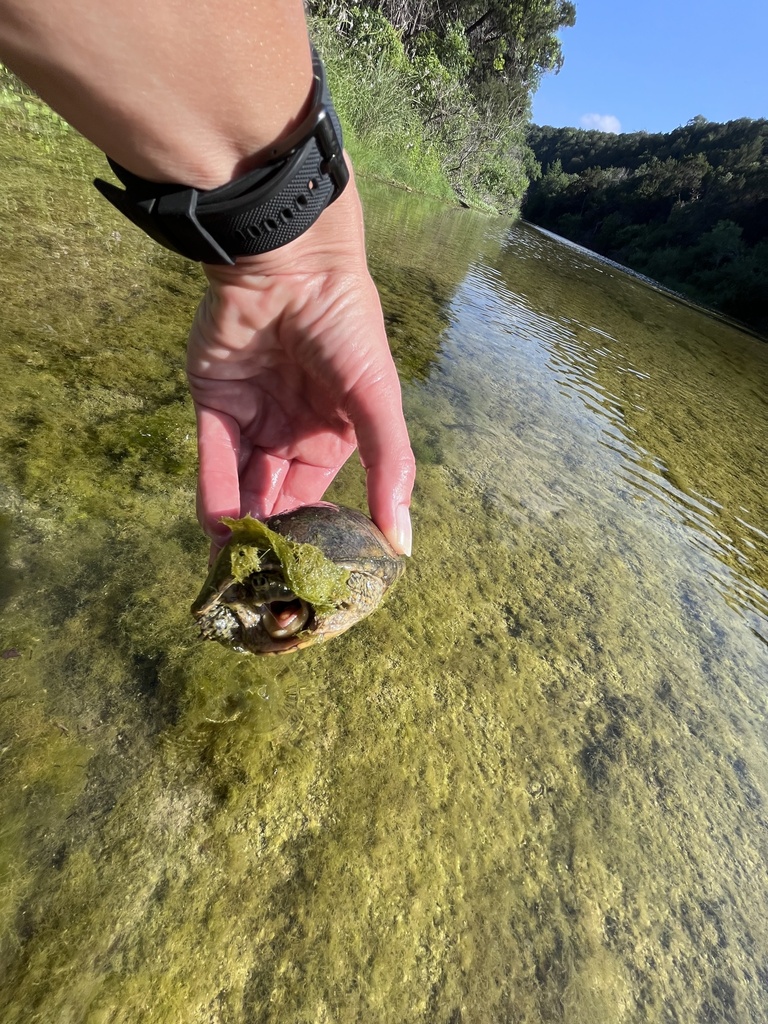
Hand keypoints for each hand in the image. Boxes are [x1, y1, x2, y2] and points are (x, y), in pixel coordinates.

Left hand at [186, 176, 414, 555]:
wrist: (290, 262)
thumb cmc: (346, 327)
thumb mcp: (377, 400)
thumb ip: (390, 468)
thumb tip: (403, 542)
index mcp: (335, 434)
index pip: (319, 496)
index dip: (313, 533)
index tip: (308, 574)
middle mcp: (292, 430)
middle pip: (277, 495)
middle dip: (270, 536)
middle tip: (262, 585)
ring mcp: (251, 417)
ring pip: (241, 482)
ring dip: (239, 524)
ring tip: (235, 573)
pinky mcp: (214, 402)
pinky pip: (212, 457)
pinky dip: (214, 493)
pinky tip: (217, 531)